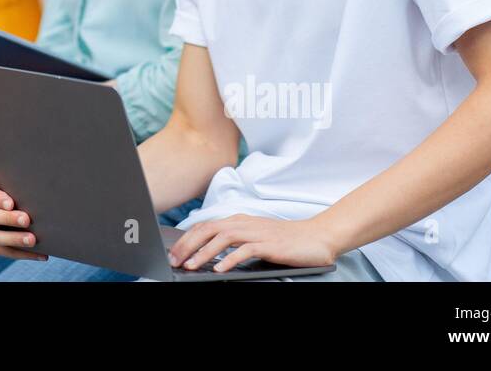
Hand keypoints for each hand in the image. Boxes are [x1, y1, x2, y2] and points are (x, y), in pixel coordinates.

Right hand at [0, 174, 46, 261]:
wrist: (25, 205)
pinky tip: (41, 253)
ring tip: (32, 240)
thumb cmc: (23, 187)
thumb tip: (39, 187)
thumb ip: (21, 183)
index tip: (11, 203)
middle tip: (26, 220)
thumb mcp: (19, 182)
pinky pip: (3, 251)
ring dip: (13, 239)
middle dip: (7, 218)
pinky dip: (22, 253)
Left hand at [165, 214, 338, 272]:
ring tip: (191, 266)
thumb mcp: (254, 236)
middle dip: (188, 245)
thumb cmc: (284, 239)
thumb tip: (209, 254)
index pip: (205, 226)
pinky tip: (220, 269)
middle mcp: (244, 223)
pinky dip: (230, 259)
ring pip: (223, 238)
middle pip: (208, 230)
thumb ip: (233, 241)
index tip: (174, 253)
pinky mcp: (269, 245)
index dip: (187, 239)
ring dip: (204, 253)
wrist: (316, 236)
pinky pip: (245, 250)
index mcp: (238, 220)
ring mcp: (257, 233)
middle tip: (175, 261)